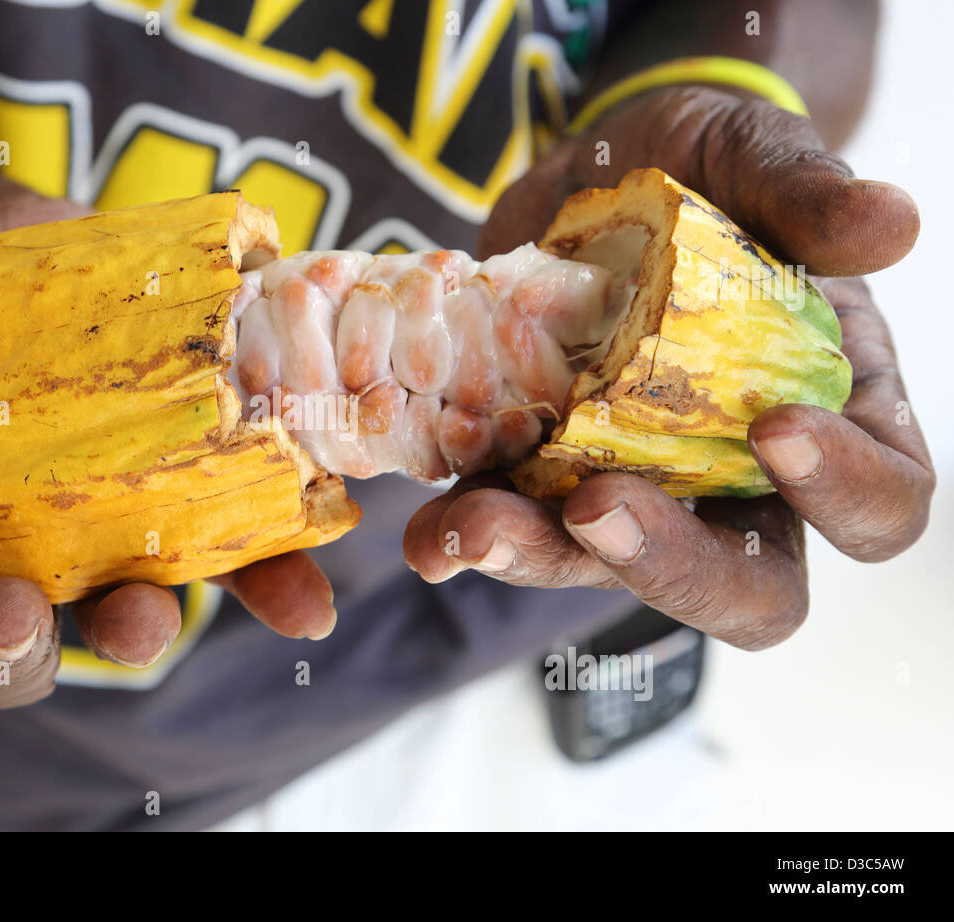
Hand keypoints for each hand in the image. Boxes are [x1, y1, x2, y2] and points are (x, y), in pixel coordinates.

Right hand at [0, 184, 335, 707]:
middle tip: (15, 618)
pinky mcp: (172, 482)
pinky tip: (305, 598)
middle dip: (15, 647)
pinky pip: (225, 551)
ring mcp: (95, 527)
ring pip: (118, 606)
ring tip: (144, 616)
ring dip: (136, 626)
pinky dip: (265, 580)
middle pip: (15, 643)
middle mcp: (8, 564)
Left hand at [406, 86, 933, 649]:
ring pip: (605, 564)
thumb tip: (890, 221)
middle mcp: (738, 479)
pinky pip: (516, 521)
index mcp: (834, 417)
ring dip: (536, 556)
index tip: (776, 429)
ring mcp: (636, 486)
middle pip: (744, 586)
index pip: (880, 503)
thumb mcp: (753, 159)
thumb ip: (806, 194)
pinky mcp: (546, 473)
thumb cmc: (707, 167)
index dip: (845, 490)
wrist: (600, 165)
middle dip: (670, 565)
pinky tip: (427, 530)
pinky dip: (468, 528)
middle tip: (598, 510)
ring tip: (469, 530)